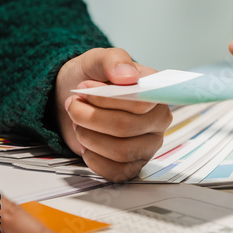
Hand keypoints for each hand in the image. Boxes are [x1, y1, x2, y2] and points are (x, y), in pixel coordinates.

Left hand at [56, 48, 171, 181]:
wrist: (77, 98)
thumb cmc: (92, 79)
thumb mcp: (97, 60)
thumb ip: (113, 60)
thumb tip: (127, 76)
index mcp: (157, 94)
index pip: (139, 104)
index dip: (106, 99)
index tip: (84, 88)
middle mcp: (158, 120)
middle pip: (126, 128)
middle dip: (89, 117)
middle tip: (73, 105)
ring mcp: (148, 145)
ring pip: (121, 151)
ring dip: (89, 137)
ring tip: (79, 124)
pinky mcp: (134, 164)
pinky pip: (118, 172)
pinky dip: (94, 160)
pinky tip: (87, 145)